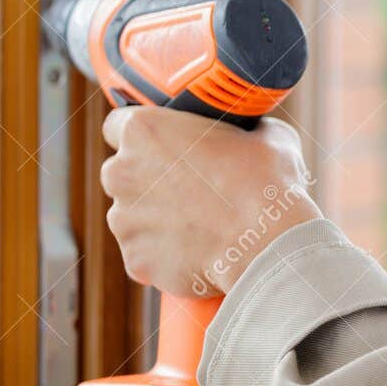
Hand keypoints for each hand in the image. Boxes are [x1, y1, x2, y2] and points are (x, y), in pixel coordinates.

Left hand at [101, 106, 321, 296]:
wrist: (268, 243)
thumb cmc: (266, 182)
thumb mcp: (267, 134)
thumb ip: (242, 130)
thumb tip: (252, 134)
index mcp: (144, 131)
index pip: (118, 125)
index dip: (146, 137)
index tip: (164, 145)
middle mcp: (121, 173)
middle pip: (125, 173)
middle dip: (151, 180)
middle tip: (193, 186)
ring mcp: (123, 221)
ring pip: (135, 216)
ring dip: (159, 218)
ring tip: (203, 224)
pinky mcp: (136, 259)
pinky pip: (148, 252)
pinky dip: (168, 253)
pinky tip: (202, 250)